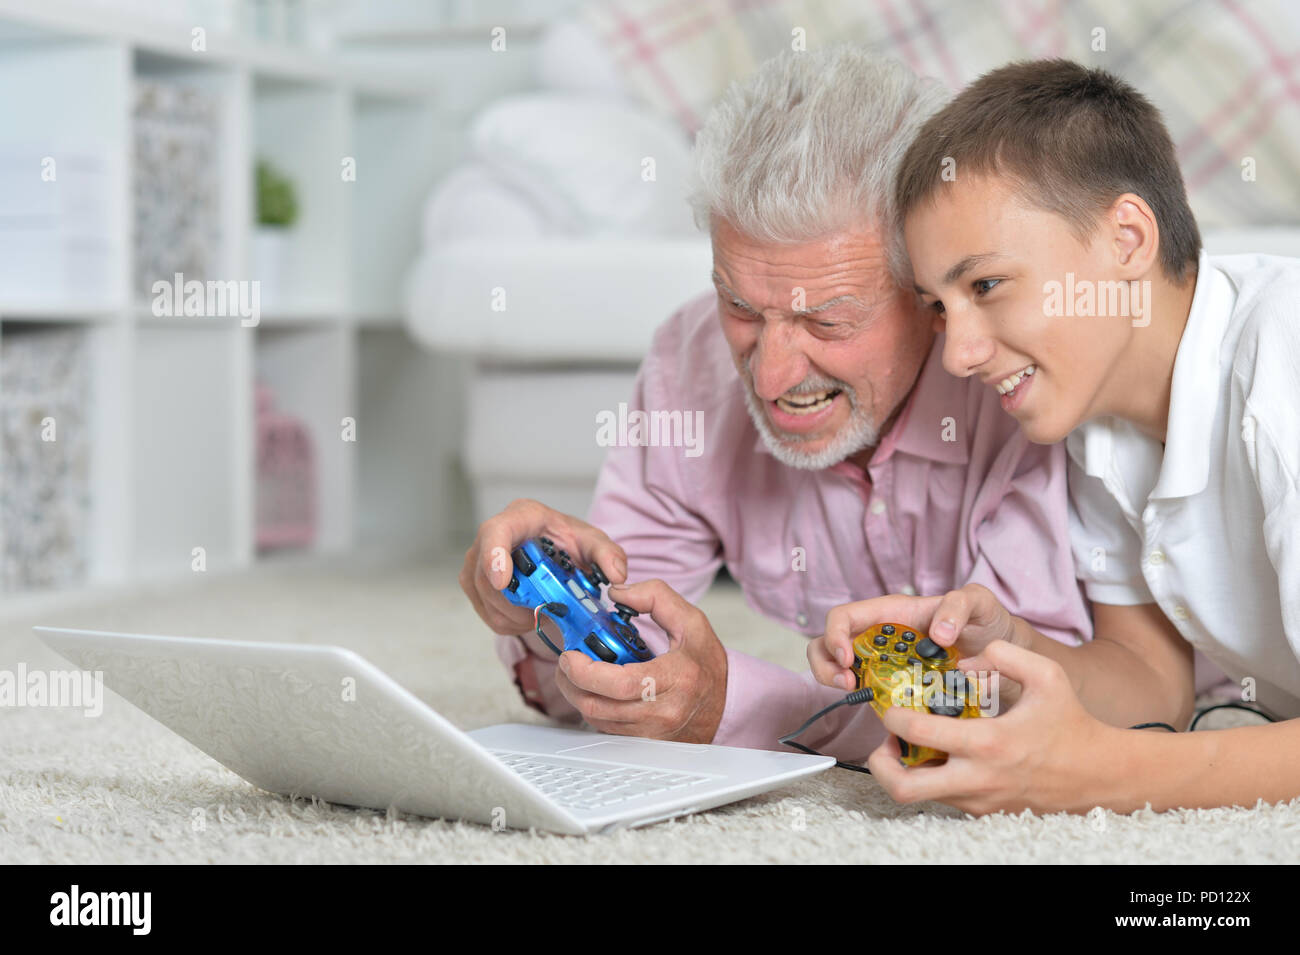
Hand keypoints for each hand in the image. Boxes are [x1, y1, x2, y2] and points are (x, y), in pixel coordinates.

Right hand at [458, 498, 627, 638]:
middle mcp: (491, 535)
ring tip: (543, 608)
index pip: (496, 532)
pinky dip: (511, 622)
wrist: (553, 552)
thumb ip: (609, 555)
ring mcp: (477, 560)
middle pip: (488, 576)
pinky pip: (487, 613)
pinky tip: (530, 613)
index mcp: (522, 516)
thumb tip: (617, 575)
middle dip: (520, 601)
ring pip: (487, 599)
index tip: (504, 582)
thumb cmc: (569, 543)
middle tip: (549, 608)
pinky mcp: (473, 583)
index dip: (494, 556)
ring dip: (518, 615)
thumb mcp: (594, 544)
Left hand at [553, 579, 727, 743]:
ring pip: (597, 720)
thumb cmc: (705, 663)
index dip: (586, 671)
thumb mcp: (691, 620)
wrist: (723, 702)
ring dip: (577, 697)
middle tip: (565, 662)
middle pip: (599, 706)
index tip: (571, 655)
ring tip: (575, 674)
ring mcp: (654, 732)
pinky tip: (594, 692)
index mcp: (677, 677)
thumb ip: (655, 597)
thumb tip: (618, 593)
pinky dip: (594, 710)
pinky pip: (606, 730)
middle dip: (570, 683)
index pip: (621, 683)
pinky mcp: (645, 743)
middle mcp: (664, 711)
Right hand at [808, 583, 1026, 705]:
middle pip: (827, 645)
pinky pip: (870, 695)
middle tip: (848, 683)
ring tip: (857, 694)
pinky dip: (866, 703)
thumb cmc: (984, 620)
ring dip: (835, 681)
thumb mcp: (977, 602)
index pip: (843, 617)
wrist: (1002, 651)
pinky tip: (886, 711)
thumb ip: (958, 606)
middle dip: (826, 664)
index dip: (835, 635)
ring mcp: (884, 664)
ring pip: (839, 670)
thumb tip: (936, 634)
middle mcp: (879, 638)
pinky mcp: (896, 687)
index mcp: (890, 613)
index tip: (848, 658)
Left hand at [866, 639, 1116, 814]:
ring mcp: (978, 800)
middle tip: (884, 741)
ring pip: (920, 796)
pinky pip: (942, 798)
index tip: (890, 706)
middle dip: (880, 764)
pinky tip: (938, 756)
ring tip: (908, 746)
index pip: (919, 734)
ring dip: (904, 771)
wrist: (1098, 776)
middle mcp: (977, 778)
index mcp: (988, 743)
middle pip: (903, 787)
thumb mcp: (1048, 675)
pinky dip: (930, 779)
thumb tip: (966, 658)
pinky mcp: (983, 812)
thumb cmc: (1071, 723)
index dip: (893, 718)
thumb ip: (1006, 654)